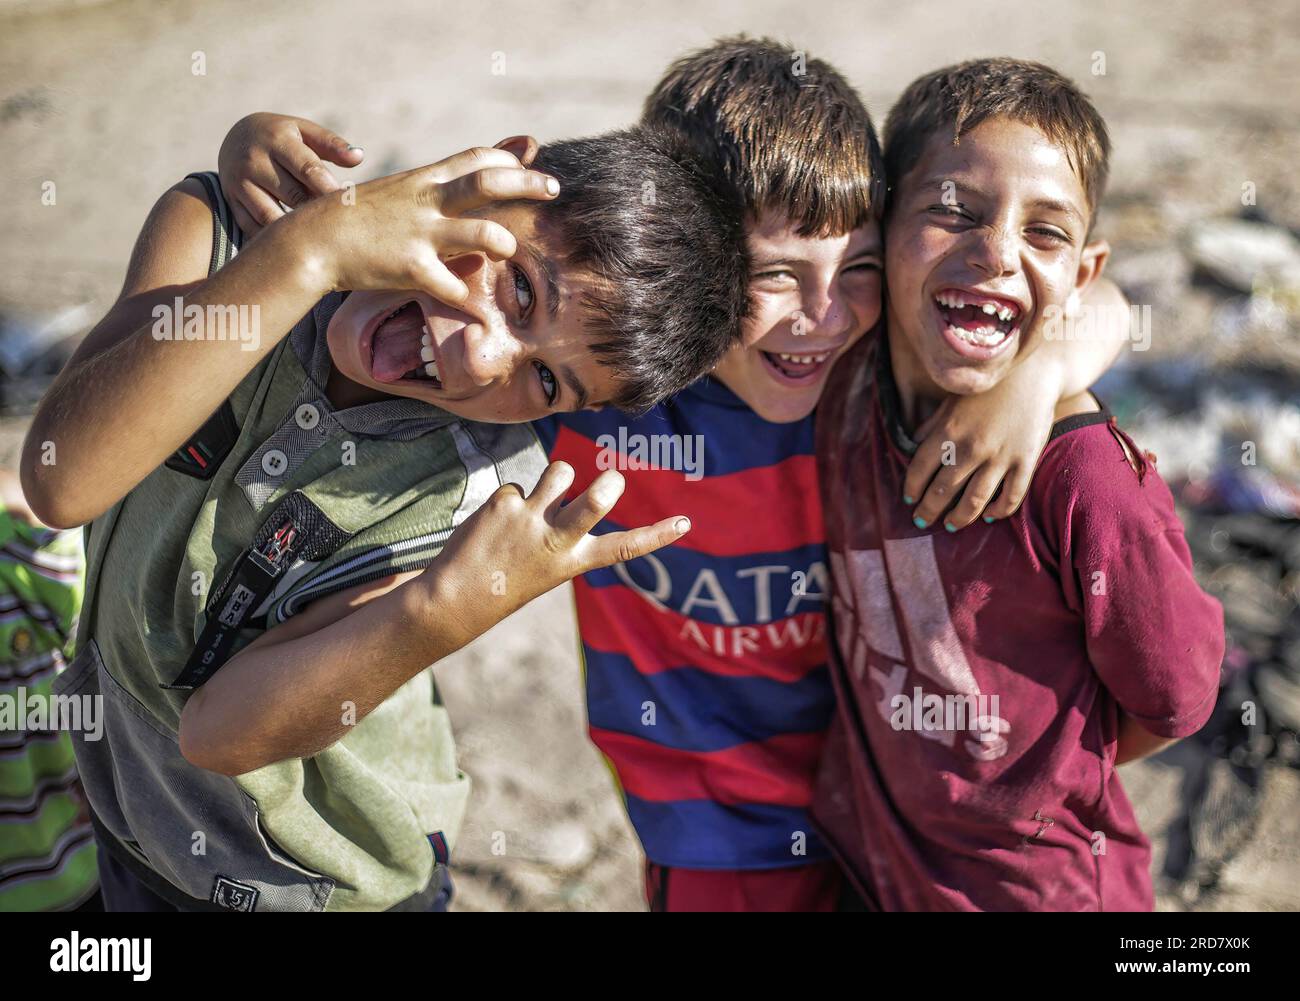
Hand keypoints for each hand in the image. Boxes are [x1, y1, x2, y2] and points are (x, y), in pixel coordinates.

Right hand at [218, 113, 365, 235]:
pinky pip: (254, 229)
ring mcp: (240, 183)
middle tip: (340, 228)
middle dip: (318, 213)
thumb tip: (358, 157)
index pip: (308, 169)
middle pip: (293, 196)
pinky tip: (296, 247)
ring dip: (296, 231)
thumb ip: (331, 144)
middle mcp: (254, 161)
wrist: (234, 139)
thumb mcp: (304, 132)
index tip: (351, 207)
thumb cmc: (283, 139)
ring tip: (320, 240)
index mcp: (277, 140)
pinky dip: (274, 240)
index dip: (331, 191)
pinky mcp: (232, 202)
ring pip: (271, 217)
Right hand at [282, 143, 557, 304]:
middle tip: (554, 190)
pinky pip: (453, 287)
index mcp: (424, 181)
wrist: (312, 240)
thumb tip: (456, 187)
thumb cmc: (354, 219)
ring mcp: (421, 235)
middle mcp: (428, 202)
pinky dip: (467, 300)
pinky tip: (473, 311)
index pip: (477, 158)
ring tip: (509, 251)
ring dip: (504, 243)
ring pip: (483, 233)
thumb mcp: (396, 193)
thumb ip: (430, 190)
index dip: (509, 160)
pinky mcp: (411, 269)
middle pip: (490, 182)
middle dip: (528, 183)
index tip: (532, 167)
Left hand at [423, 461, 688, 636]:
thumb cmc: (508, 578)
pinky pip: (519, 483)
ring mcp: (530, 520)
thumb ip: (564, 522)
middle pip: (595, 502)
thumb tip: (570, 478)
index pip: (623, 547)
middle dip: (608, 487)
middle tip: (611, 483)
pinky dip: (510, 499)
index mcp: (573, 561)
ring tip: (535, 506)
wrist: (457, 597)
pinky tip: (495, 524)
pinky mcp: (504, 503)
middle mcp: (557, 540)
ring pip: (561, 471)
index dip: (656, 535)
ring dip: (554, 478)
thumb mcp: (547, 562)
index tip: (685, 522)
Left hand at [903, 358, 1063, 531]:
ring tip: (951, 525)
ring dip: (959, 518)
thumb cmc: (986, 388)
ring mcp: (1000, 457)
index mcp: (947, 432)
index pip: (919, 470)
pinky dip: (998, 512)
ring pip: (973, 502)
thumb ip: (931, 426)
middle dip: (928, 511)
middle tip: (923, 521)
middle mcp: (971, 448)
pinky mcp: (1026, 462)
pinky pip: (1010, 498)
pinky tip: (989, 516)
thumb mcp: (951, 401)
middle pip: (942, 492)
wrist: (1033, 373)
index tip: (909, 500)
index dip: (911, 489)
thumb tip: (911, 445)